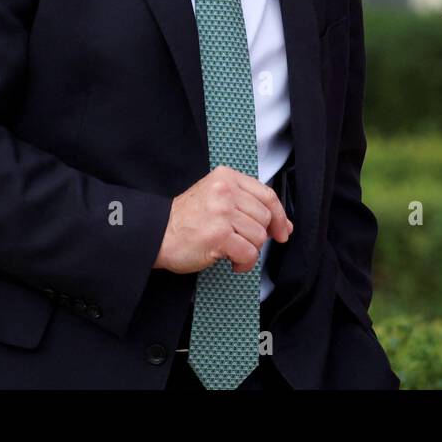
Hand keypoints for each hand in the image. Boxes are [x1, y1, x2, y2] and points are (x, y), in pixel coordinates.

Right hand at [154, 167, 292, 273]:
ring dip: (249, 250)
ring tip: (233, 251)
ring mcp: (222, 213)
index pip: (267, 194)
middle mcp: (225, 191)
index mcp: (226, 178)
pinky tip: (233, 262)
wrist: (157, 234)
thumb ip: (248, 205)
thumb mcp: (216, 199)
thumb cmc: (186, 219)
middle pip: (264, 217)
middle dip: (258, 236)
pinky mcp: (219, 235)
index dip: (279, 215)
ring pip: (258, 236)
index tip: (282, 230)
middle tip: (243, 242)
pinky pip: (249, 253)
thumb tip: (284, 225)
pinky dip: (244, 263)